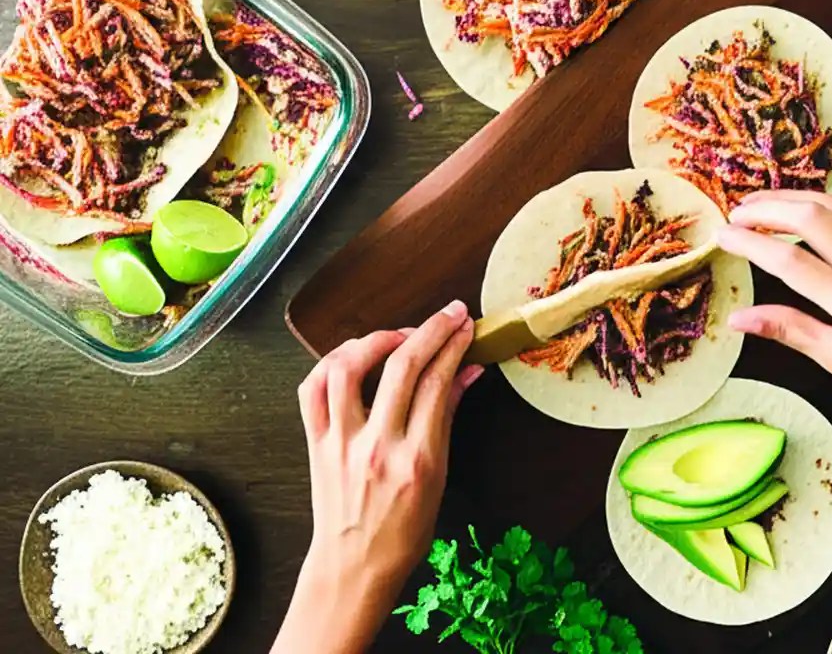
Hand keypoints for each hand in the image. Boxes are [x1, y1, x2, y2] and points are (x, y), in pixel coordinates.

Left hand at [273, 301, 483, 653]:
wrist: (354, 566)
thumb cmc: (403, 531)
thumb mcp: (440, 478)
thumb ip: (448, 418)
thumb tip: (467, 372)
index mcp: (416, 460)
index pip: (437, 383)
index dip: (453, 345)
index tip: (464, 326)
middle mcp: (376, 447)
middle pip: (402, 366)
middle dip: (429, 330)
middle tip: (448, 315)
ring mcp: (340, 443)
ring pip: (348, 368)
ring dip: (376, 339)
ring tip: (397, 335)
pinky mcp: (315, 442)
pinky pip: (313, 388)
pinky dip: (331, 362)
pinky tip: (353, 355)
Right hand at [715, 190, 831, 438]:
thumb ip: (790, 330)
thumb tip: (739, 319)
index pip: (791, 261)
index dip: (750, 243)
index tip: (721, 236)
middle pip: (815, 218)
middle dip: (770, 208)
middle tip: (737, 212)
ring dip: (800, 199)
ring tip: (765, 204)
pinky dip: (830, 207)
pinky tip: (810, 212)